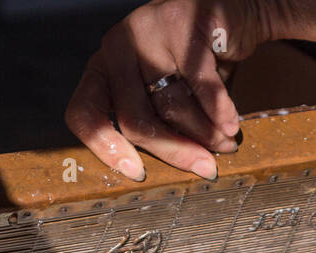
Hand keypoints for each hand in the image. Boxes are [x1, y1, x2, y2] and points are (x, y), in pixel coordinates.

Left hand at [65, 0, 276, 181]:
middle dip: (175, 150)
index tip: (137, 173)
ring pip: (170, 104)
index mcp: (101, 71)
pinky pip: (199, 82)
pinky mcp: (179, 20)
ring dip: (204, 132)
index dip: (106, 148)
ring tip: (225, 144)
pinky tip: (230, 124)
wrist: (230, 12)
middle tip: (204, 167)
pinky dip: (218, 110)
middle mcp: (116, 49)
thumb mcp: (165, 94)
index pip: (84, 115)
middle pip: (135, 119)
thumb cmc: (192, 64)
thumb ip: (159, 125)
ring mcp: (144, 30)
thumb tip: (177, 172)